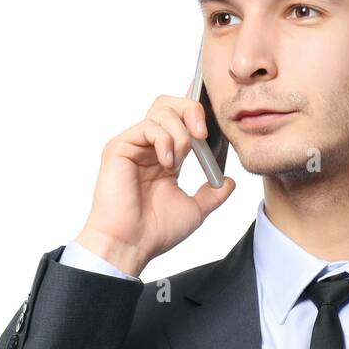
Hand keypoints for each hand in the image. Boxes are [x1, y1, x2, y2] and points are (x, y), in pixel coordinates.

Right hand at [75, 90, 236, 274]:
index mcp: (164, 157)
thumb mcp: (194, 210)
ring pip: (162, 111)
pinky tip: (166, 165)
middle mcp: (148, 147)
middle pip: (169, 103)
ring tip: (177, 164)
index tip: (213, 121)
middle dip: (192, 110)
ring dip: (180, 135)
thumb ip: (212, 193)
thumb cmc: (155, 231)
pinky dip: (165, 142)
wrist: (132, 245)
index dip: (195, 112)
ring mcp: (133, 145)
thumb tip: (228, 182)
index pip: (180, 119)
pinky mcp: (119, 147)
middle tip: (202, 135)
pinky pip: (149, 126)